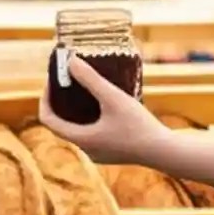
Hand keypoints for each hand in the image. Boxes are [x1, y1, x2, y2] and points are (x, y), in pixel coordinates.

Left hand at [39, 55, 167, 163]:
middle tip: (67, 82)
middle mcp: (87, 149)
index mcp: (81, 139)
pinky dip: (89, 118)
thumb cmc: (140, 126)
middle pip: (62, 123)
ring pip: (77, 129)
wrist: (168, 153)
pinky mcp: (113, 153)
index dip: (45, 99)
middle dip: (61, 102)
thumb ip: (90, 79)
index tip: (52, 81)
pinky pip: (92, 133)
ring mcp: (100, 153)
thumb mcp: (113, 98)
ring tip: (83, 89)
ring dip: (75, 110)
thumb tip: (70, 61)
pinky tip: (102, 103)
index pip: (48, 119)